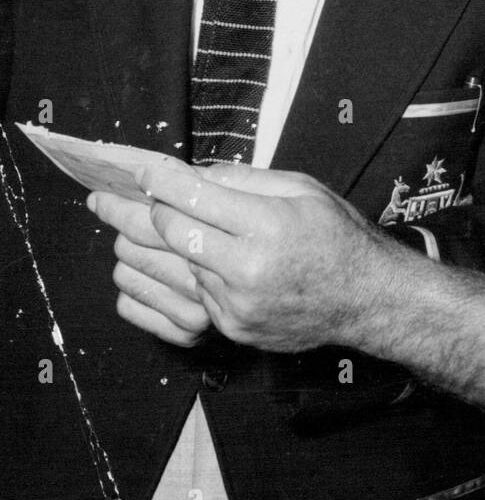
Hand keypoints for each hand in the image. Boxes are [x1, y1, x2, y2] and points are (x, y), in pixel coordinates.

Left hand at [89, 159, 392, 352]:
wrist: (365, 299)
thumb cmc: (337, 236)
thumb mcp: (302, 189)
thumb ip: (245, 180)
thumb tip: (194, 174)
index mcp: (268, 225)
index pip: (193, 197)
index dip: (158, 180)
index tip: (138, 170)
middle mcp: (249, 268)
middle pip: (170, 234)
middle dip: (133, 211)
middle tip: (104, 200)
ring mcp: (238, 305)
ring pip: (174, 267)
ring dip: (152, 247)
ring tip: (126, 230)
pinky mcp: (233, 328)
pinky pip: (189, 296)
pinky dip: (183, 276)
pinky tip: (174, 262)